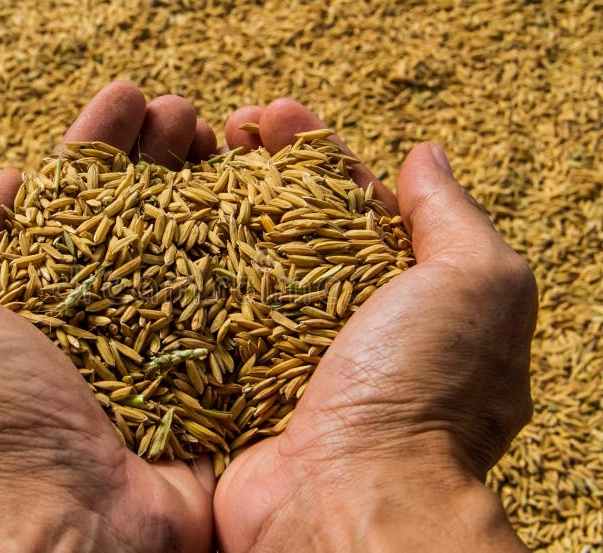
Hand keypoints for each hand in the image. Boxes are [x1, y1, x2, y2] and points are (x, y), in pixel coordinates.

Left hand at [0, 81, 217, 552]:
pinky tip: (269, 207)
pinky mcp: (212, 377)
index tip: (131, 100)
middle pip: (143, 216)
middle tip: (190, 114)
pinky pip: (240, 309)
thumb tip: (10, 184)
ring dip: (212, 189)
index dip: (102, 145)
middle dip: (164, 157)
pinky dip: (256, 260)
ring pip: (195, 249)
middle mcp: (105, 314)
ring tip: (230, 136)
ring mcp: (164, 344)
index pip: (78, 200)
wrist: (55, 520)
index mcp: (40, 295)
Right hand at [214, 100, 536, 551]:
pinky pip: (199, 314)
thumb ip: (453, 218)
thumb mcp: (476, 287)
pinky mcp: (227, 383)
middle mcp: (337, 325)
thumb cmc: (420, 393)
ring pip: (241, 261)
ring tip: (184, 156)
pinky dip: (180, 270)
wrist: (346, 503)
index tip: (274, 114)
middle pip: (290, 225)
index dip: (315, 152)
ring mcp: (277, 354)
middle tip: (224, 127)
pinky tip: (155, 228)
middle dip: (259, 169)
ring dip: (215, 205)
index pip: (352, 203)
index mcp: (399, 298)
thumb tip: (425, 157)